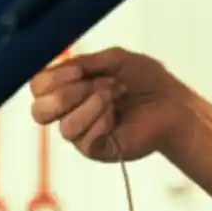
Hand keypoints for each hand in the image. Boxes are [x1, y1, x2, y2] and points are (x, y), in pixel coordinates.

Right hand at [29, 47, 189, 161]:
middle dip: (65, 95)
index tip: (79, 70)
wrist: (172, 104)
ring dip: (91, 105)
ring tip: (115, 96)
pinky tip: (117, 115)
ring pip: (64, 127)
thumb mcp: (114, 60)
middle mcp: (70, 113)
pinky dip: (101, 121)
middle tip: (93, 86)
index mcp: (70, 89)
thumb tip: (61, 68)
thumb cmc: (147, 81)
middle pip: (39, 111)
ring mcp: (81, 134)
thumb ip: (84, 62)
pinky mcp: (95, 150)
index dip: (51, 79)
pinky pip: (83, 139)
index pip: (38, 88)